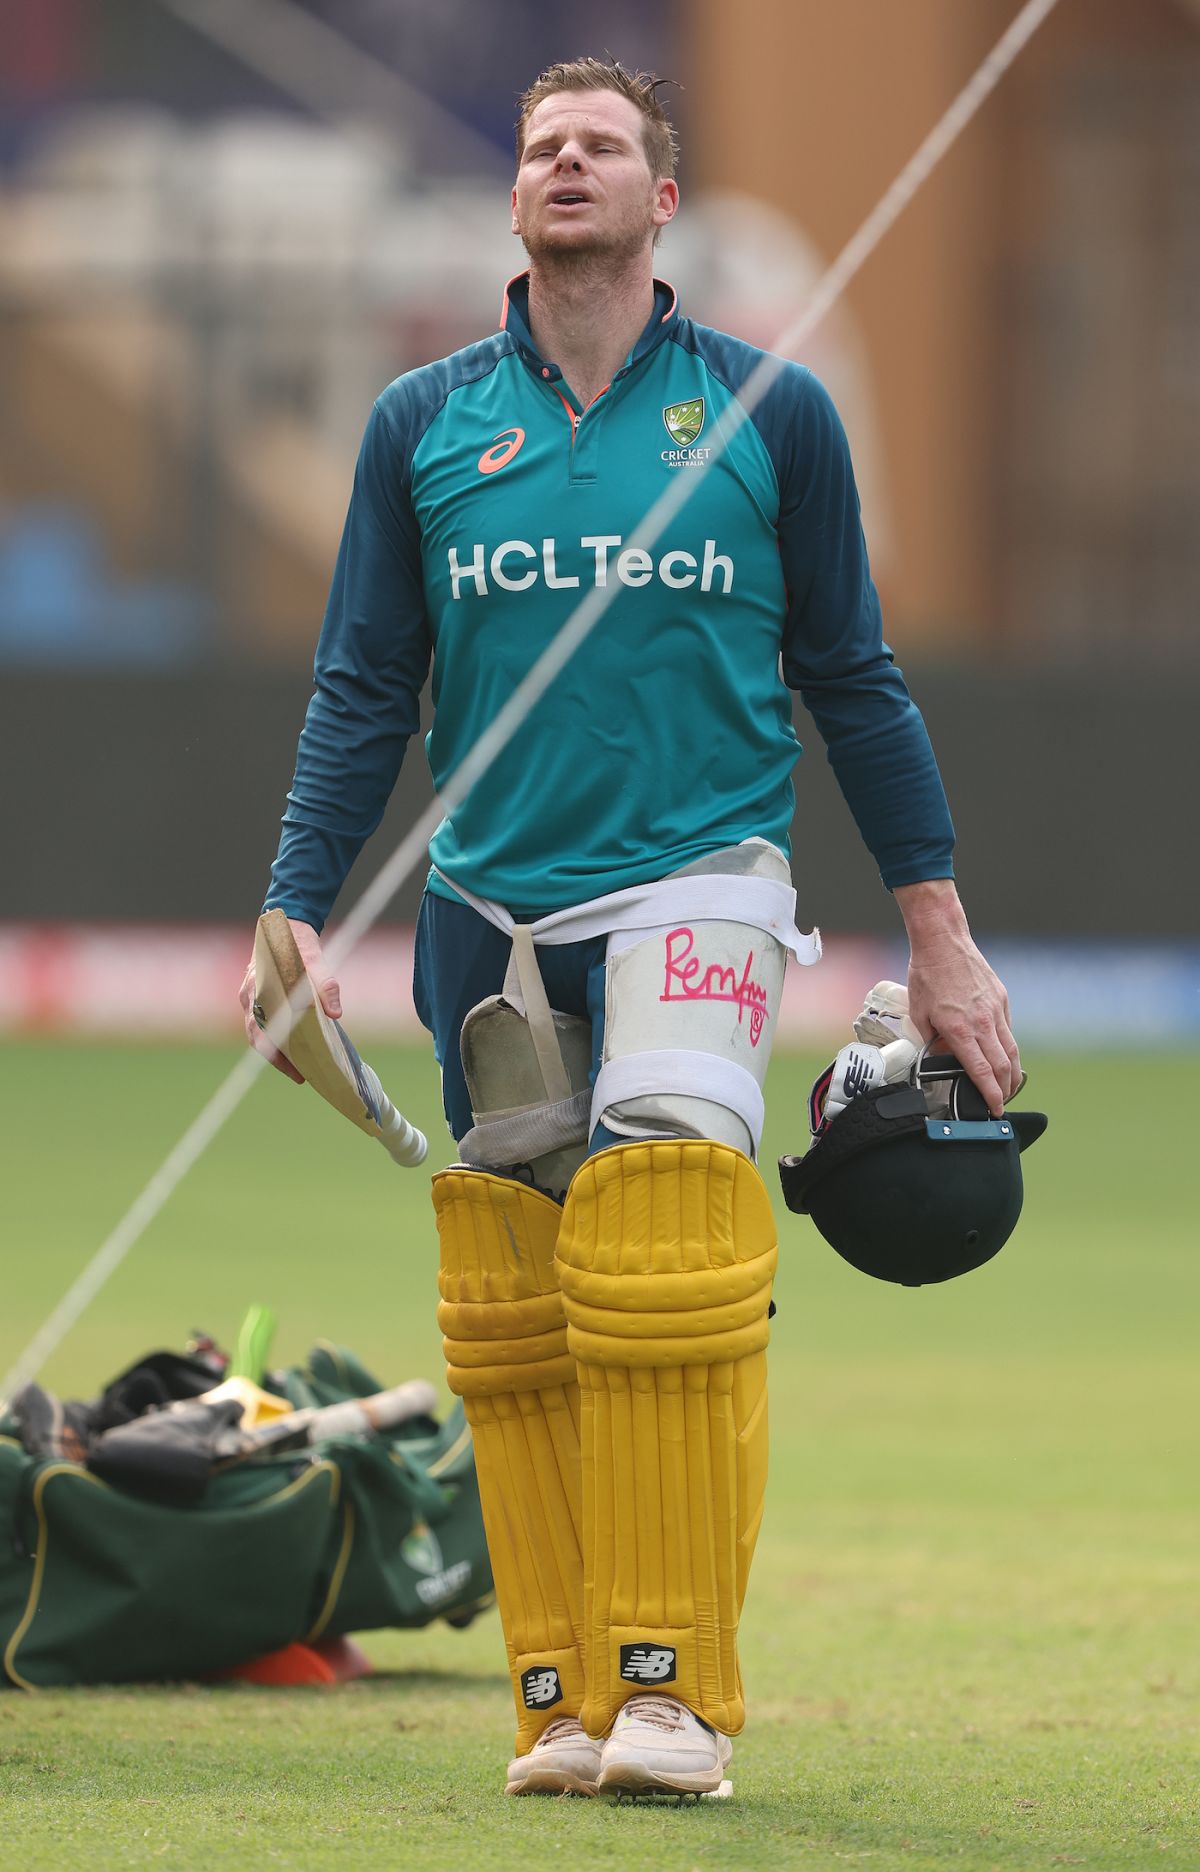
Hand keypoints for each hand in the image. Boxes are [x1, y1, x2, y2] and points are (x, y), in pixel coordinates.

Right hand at [238, 918, 342, 1083]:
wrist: (285, 923)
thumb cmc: (296, 943)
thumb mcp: (314, 961)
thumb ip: (325, 985)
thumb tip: (335, 1013)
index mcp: (256, 993)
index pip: (261, 1037)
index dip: (278, 1059)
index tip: (297, 1073)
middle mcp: (248, 999)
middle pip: (259, 1040)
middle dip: (281, 1059)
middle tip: (304, 1075)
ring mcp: (250, 998)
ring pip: (260, 1033)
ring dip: (279, 1049)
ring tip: (303, 1064)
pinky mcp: (257, 995)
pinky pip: (264, 1022)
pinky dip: (279, 1035)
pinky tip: (297, 1041)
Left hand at [894, 881, 1020, 1117]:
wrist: (943, 942)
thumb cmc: (926, 976)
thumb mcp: (919, 1014)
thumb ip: (931, 1041)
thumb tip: (940, 1059)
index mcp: (959, 1029)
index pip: (981, 1071)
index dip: (990, 1094)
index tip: (994, 1109)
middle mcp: (982, 1022)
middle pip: (1003, 1066)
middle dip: (1004, 1090)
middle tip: (1000, 1104)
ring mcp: (995, 1010)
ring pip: (1012, 1050)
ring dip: (1012, 1073)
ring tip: (1007, 1087)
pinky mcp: (1002, 1000)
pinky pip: (1008, 1030)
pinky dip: (1007, 1048)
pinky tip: (1002, 1056)